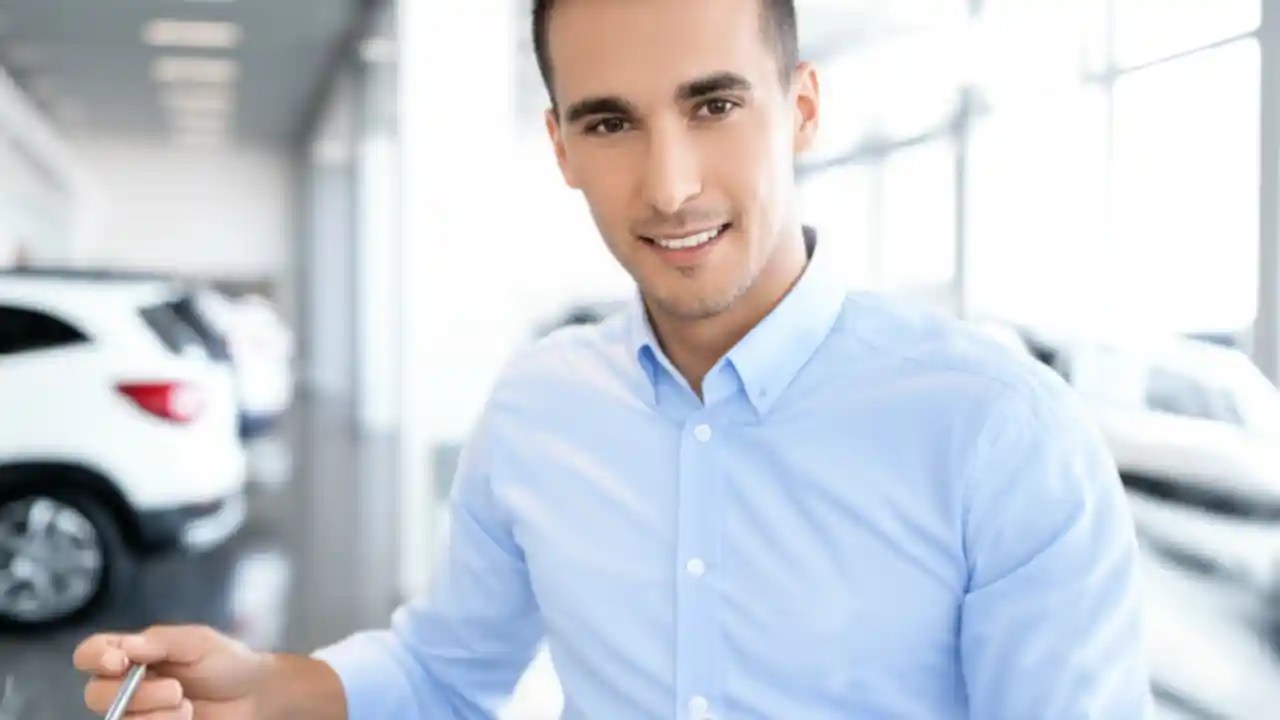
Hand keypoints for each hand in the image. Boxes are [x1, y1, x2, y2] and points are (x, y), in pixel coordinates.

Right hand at [75, 625, 269, 718]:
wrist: (255, 695)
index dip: (94, 658)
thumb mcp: (197, 643)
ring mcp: (136, 713)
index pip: (89, 654)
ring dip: (152, 718)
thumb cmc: (225, 661)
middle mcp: (125, 685)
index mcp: (131, 655)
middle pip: (96, 695)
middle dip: (135, 695)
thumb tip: (123, 648)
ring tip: (187, 709)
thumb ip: (160, 642)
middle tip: (176, 690)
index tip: (120, 663)